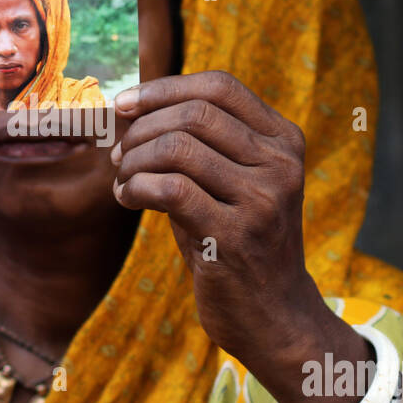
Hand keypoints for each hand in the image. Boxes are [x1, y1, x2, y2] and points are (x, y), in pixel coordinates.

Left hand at [110, 72, 331, 369]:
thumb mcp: (231, 183)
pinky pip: (169, 190)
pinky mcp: (235, 236)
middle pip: (195, 114)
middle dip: (142, 128)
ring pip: (178, 149)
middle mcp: (281, 164)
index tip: (124, 104)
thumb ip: (198, 144)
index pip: (220, 87)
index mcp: (284, 140)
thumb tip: (132, 109)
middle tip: (119, 155)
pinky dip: (135, 188)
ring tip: (123, 180)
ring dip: (134, 161)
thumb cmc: (238, 242)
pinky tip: (127, 200)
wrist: (274, 315)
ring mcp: (262, 200)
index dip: (164, 88)